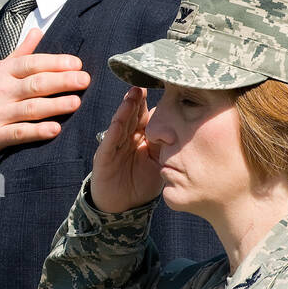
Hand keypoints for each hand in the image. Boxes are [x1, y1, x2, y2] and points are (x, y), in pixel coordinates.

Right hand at [0, 28, 89, 164]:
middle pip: (35, 84)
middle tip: (85, 80)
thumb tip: (37, 31)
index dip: (55, 63)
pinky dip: (38, 131)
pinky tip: (55, 129)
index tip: (77, 64)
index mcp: (1, 72)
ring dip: (55, 105)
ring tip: (76, 102)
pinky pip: (19, 133)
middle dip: (62, 81)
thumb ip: (19, 53)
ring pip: (31, 107)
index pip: (31, 63)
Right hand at [89, 86, 164, 212]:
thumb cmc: (142, 184)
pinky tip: (120, 120)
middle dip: (139, 99)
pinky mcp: (104, 157)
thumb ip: (168, 148)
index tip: (163, 88)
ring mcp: (114, 146)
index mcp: (142, 138)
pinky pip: (110, 141)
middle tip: (147, 81)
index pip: (148, 117)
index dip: (154, 104)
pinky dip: (115, 130)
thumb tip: (184, 131)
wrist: (123, 207)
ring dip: (127, 108)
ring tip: (133, 93)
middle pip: (134, 115)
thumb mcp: (160, 164)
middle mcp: (127, 138)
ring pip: (121, 123)